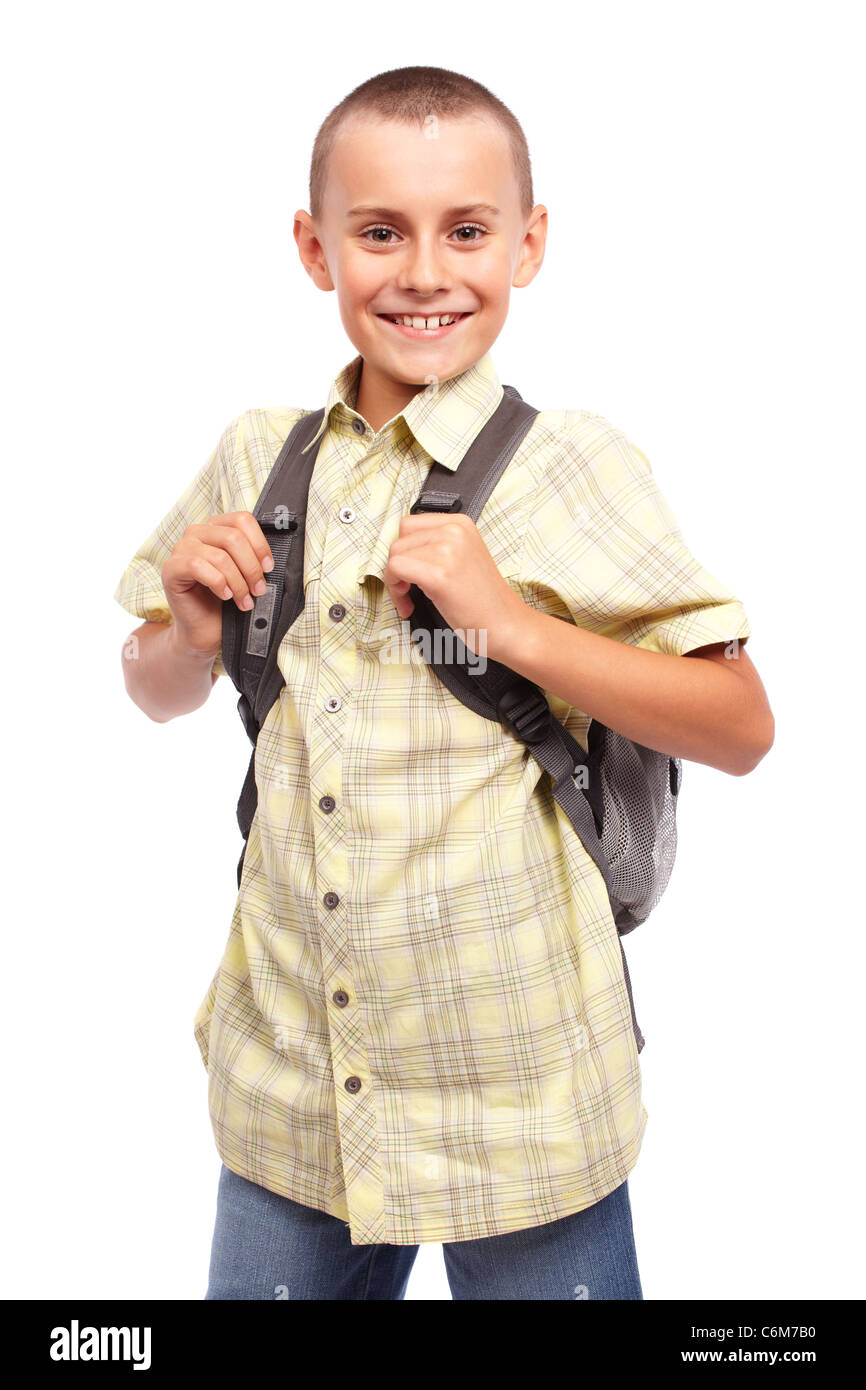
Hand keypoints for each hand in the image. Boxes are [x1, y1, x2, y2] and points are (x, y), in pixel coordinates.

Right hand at [161, 512, 273, 656]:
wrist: (205, 629)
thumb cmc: (225, 600)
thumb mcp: (244, 574)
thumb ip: (252, 558)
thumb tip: (270, 558)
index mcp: (216, 528)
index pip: (242, 520)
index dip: (260, 544)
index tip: (268, 567)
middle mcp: (197, 533)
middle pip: (233, 537)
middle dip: (251, 567)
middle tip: (258, 589)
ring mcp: (181, 548)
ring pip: (219, 556)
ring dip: (238, 582)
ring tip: (244, 600)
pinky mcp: (171, 568)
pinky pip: (197, 566)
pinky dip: (218, 583)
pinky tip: (224, 595)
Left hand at [383, 512, 526, 659]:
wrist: (506, 624)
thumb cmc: (482, 599)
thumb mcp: (461, 557)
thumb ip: (435, 546)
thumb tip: (400, 549)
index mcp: (460, 523)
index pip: (409, 525)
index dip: (404, 551)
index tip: (409, 571)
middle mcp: (454, 531)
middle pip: (399, 540)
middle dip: (397, 567)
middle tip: (408, 589)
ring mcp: (448, 550)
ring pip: (394, 556)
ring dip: (395, 582)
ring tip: (410, 599)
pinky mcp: (439, 574)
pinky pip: (396, 571)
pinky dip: (396, 592)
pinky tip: (409, 606)